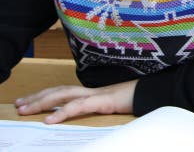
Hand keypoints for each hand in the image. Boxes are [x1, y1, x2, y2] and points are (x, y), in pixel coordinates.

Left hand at [15, 80, 136, 123]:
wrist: (156, 93)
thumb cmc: (140, 100)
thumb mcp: (116, 107)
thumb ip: (102, 109)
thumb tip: (89, 115)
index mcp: (94, 93)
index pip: (65, 91)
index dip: (45, 95)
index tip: (29, 101)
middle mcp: (92, 91)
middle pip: (59, 90)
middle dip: (37, 97)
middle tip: (19, 105)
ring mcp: (97, 94)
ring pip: (63, 95)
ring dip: (43, 102)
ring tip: (27, 109)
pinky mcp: (103, 101)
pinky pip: (79, 106)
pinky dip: (62, 112)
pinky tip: (50, 120)